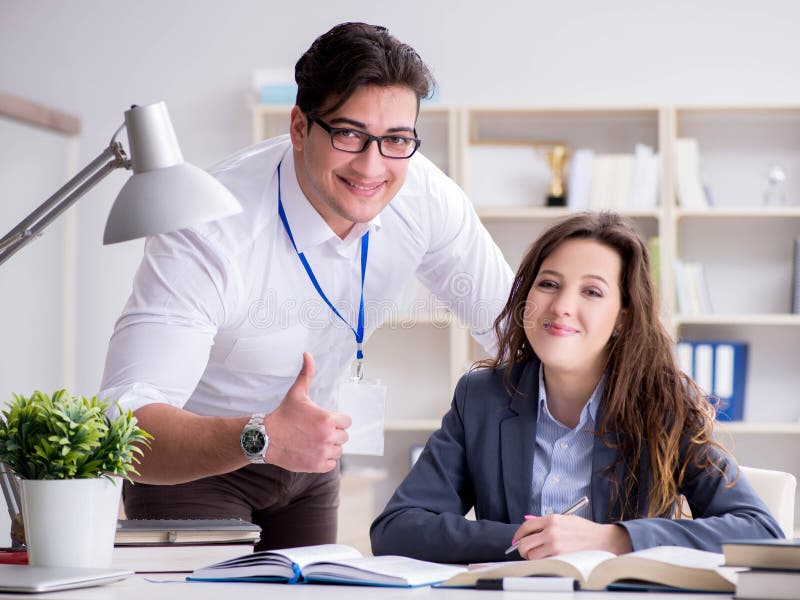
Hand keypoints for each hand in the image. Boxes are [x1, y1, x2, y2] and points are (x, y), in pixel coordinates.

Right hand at [263, 352, 350, 471]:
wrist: (266, 438)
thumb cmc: (283, 415)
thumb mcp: (297, 393)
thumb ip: (307, 374)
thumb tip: (308, 355)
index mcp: (327, 419)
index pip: (347, 421)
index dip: (337, 420)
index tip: (326, 420)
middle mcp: (328, 437)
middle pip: (344, 436)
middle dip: (334, 433)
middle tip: (318, 431)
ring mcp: (323, 453)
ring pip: (338, 450)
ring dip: (330, 446)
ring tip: (315, 441)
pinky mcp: (317, 466)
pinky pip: (332, 464)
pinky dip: (325, 459)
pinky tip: (313, 451)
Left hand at [512, 514, 631, 559]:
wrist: (602, 540)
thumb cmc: (584, 530)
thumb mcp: (565, 519)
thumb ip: (547, 523)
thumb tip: (530, 528)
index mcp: (551, 519)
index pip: (526, 527)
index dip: (518, 534)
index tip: (517, 539)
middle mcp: (551, 531)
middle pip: (524, 543)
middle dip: (521, 548)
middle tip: (525, 551)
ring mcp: (555, 545)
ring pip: (531, 555)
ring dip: (531, 557)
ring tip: (538, 556)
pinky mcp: (560, 557)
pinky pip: (542, 562)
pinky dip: (541, 563)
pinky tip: (547, 559)